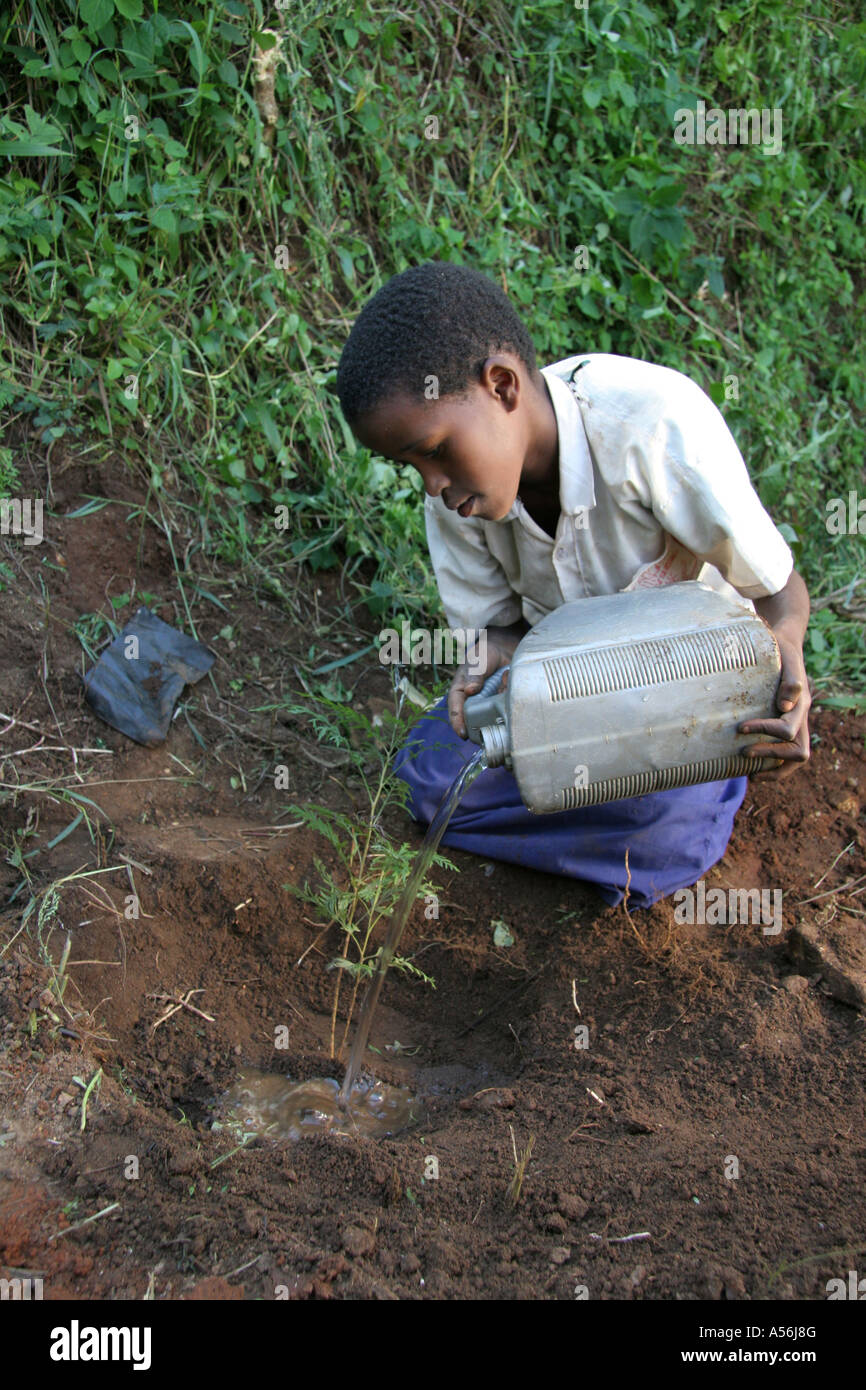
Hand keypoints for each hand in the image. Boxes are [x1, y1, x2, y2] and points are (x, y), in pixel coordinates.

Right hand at [448, 636, 515, 738]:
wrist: (502, 651)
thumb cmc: (482, 656)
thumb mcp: (476, 662)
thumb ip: (473, 675)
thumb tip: (469, 690)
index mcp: (460, 692)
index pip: (456, 710)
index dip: (457, 723)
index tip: (463, 734)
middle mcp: (473, 702)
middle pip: (474, 719)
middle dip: (485, 714)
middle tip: (494, 709)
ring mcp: (488, 704)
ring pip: (493, 712)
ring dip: (500, 698)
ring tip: (503, 678)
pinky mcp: (501, 703)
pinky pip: (506, 706)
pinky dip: (508, 693)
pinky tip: (508, 678)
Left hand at [737, 632, 810, 780]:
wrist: (785, 645)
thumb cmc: (782, 650)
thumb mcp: (786, 658)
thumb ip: (790, 680)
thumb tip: (786, 705)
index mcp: (801, 705)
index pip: (787, 730)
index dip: (765, 732)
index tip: (741, 728)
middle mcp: (800, 717)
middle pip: (798, 751)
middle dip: (771, 755)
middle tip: (744, 752)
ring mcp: (795, 723)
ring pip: (795, 757)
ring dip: (775, 769)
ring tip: (751, 773)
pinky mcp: (786, 725)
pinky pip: (786, 754)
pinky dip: (773, 766)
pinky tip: (753, 768)